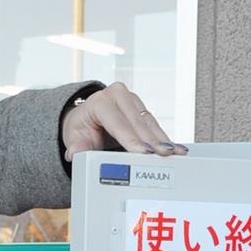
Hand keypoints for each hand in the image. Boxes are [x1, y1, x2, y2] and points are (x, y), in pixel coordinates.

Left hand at [61, 81, 187, 161]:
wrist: (86, 117)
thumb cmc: (82, 127)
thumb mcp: (74, 136)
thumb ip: (76, 146)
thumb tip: (75, 153)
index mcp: (101, 101)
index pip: (118, 123)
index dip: (132, 140)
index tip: (144, 152)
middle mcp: (118, 95)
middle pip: (138, 122)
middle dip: (152, 140)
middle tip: (165, 154)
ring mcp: (132, 99)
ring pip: (149, 122)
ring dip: (163, 139)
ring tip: (176, 152)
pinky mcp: (141, 108)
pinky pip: (154, 124)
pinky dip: (164, 137)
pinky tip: (176, 147)